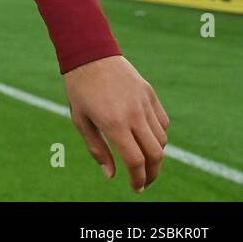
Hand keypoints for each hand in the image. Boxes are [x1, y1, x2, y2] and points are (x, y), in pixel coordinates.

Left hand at [63, 55, 169, 192]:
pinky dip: (159, 135)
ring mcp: (144, 103)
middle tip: (145, 181)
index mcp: (113, 123)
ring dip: (156, 155)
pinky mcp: (150, 94)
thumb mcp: (80, 120)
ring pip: (162, 139)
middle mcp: (133, 114)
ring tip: (144, 160)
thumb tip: (111, 175)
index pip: (135, 160)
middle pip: (155, 154)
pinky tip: (147, 138)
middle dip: (153, 173)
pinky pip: (163, 122)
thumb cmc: (79, 88)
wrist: (90, 54)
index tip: (136, 187)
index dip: (138, 178)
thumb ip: (96, 149)